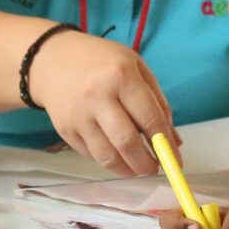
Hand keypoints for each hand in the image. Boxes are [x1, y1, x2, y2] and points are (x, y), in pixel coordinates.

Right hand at [28, 29, 176, 175]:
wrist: (52, 59)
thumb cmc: (100, 61)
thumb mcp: (135, 66)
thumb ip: (157, 101)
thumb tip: (173, 140)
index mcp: (121, 76)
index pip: (149, 118)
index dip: (165, 144)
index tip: (176, 160)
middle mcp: (97, 96)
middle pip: (127, 142)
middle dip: (146, 163)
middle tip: (156, 168)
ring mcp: (78, 115)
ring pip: (107, 156)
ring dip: (128, 169)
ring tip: (138, 167)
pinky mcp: (65, 130)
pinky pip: (92, 155)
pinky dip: (109, 161)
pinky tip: (117, 155)